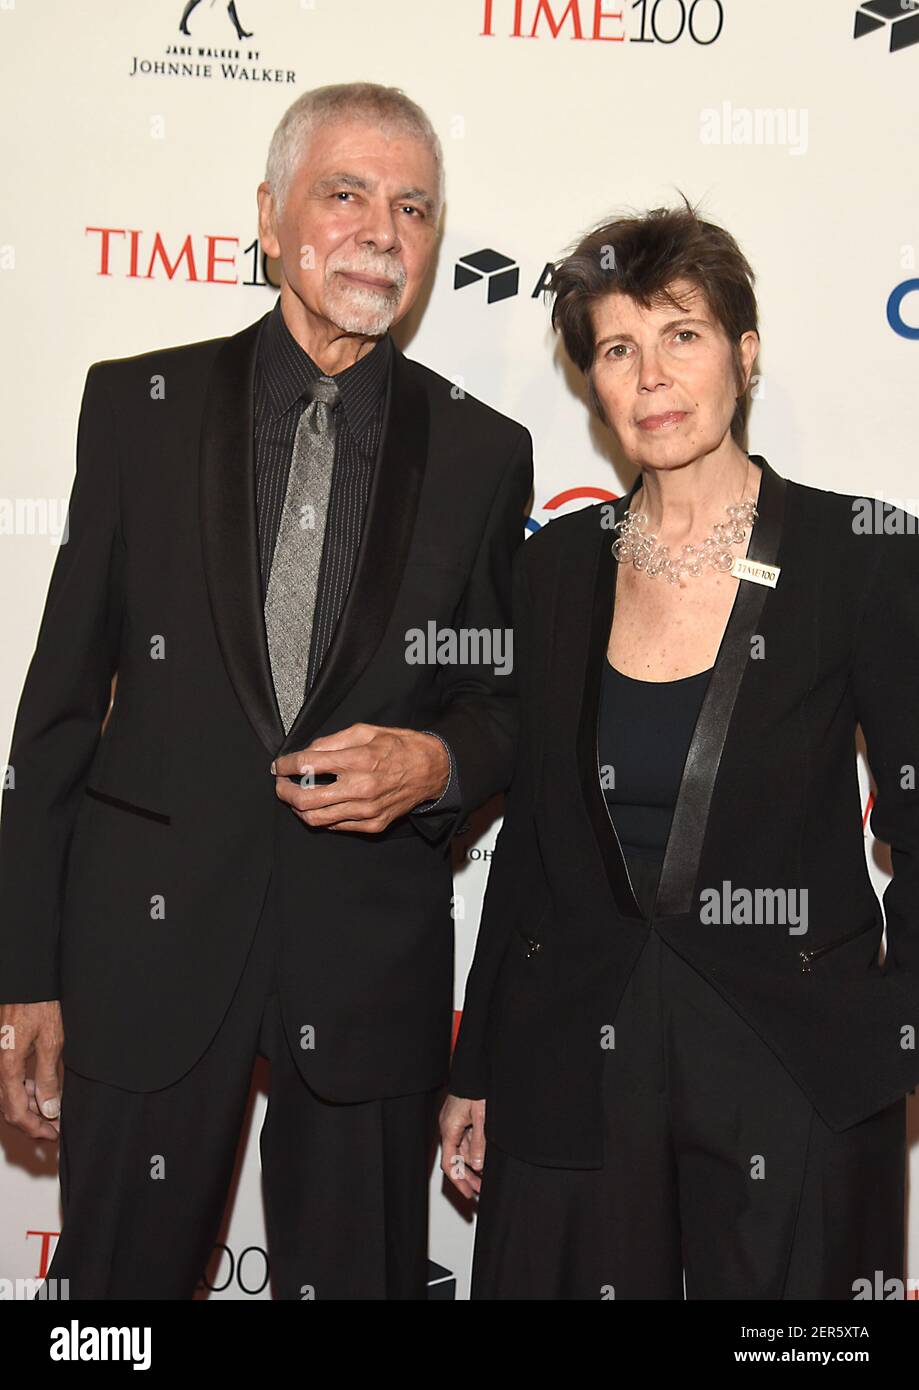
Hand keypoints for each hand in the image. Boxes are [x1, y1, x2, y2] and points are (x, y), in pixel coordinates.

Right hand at [0, 1000, 63, 1140]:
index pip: (17, 1113)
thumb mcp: (51, 1044)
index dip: (36, 1129)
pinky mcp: (3, 1059)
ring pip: (10, 1099)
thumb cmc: (38, 1008)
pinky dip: (25, 1094)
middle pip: (11, 1110)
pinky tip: (42, 1094)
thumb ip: (48, 1079)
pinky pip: (10, 1085)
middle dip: (33, 1124)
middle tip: (56, 1129)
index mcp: (7, 1070)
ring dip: (30, 1110)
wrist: (27, 985)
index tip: (54, 1135)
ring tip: (53, 1114)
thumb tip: (49, 1109)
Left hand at [272, 723, 448, 833]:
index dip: (286, 765)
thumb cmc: (400, 747)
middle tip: (281, 784)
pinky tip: (321, 805)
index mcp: (358, 760)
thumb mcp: (366, 731)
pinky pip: (336, 826)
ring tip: (296, 797)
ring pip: (316, 819)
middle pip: (305, 799)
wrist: (432, 770)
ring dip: (299, 808)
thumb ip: (333, 741)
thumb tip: (307, 752)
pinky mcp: (372, 824)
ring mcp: (366, 810)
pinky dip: (322, 816)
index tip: (280, 765)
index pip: (307, 765)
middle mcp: (360, 788)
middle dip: (285, 792)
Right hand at [439, 1093, 485, 1197]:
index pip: (450, 1164)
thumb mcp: (482, 1117)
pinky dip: (474, 1150)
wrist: (475, 1067)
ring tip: (486, 1177)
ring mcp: (454, 1121)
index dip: (459, 1181)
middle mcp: (449, 1127)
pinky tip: (484, 1157)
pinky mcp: (461, 1116)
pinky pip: (465, 1138)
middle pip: (455, 1159)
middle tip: (481, 1190)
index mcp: (449, 1129)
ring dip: (472, 1164)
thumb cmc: (476, 1087)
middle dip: (468, 1176)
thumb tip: (476, 1166)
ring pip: (461, 1150)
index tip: (469, 1194)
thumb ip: (479, 1142)